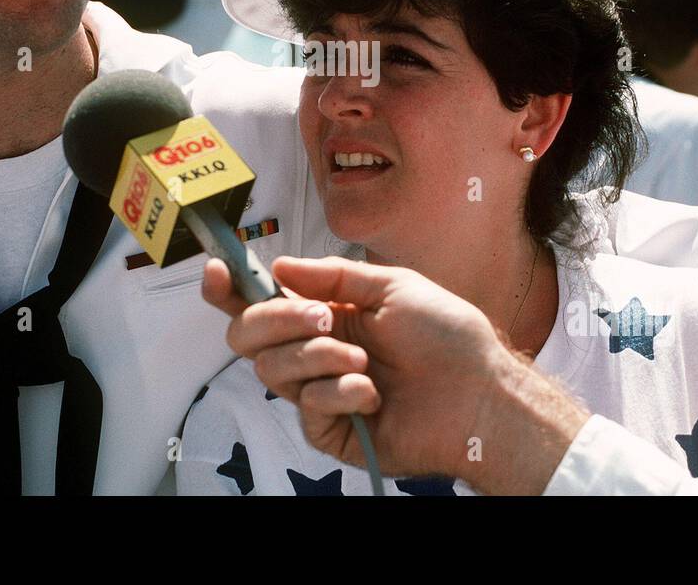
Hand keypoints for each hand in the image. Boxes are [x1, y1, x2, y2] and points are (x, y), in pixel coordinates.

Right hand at [201, 255, 588, 493]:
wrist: (480, 392)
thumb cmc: (448, 336)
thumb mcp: (391, 286)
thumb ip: (331, 276)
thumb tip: (278, 266)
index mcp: (327, 312)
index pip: (263, 301)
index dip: (232, 288)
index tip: (217, 272)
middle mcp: (316, 350)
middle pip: (250, 336)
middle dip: (276, 319)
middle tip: (321, 317)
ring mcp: (320, 392)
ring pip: (273, 370)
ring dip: (317, 356)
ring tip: (362, 359)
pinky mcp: (331, 431)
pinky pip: (306, 407)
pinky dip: (337, 392)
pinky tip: (371, 393)